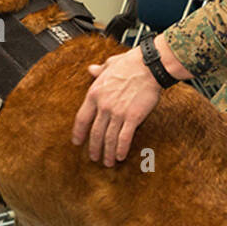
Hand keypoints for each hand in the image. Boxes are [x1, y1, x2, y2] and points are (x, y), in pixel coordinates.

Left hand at [73, 46, 162, 166]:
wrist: (149, 65)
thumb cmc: (131, 63)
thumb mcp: (110, 64)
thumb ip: (99, 70)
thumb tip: (91, 69)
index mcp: (95, 93)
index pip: (82, 118)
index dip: (78, 132)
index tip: (77, 142)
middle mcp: (104, 106)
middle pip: (95, 133)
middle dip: (94, 148)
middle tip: (94, 158)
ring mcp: (118, 112)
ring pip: (108, 138)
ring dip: (107, 153)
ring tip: (107, 162)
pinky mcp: (133, 117)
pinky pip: (124, 137)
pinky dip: (121, 149)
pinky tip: (119, 156)